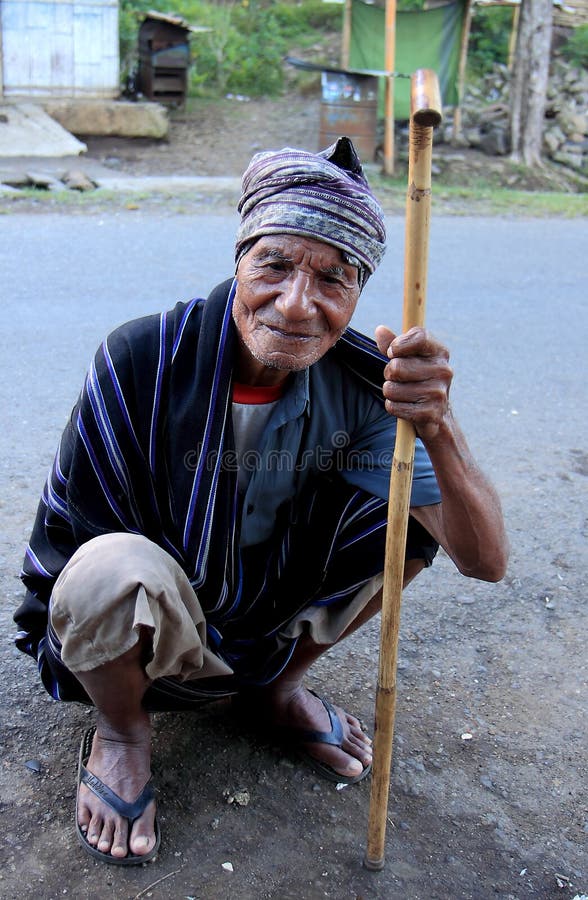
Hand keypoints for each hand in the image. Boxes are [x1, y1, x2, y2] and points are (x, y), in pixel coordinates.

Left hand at [374, 325, 452, 441]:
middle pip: (396, 366)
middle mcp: (443, 371)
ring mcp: (438, 393)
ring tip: (402, 393)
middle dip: (389, 374)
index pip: (419, 337)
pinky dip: (392, 407)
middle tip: (398, 379)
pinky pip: (393, 406)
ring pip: (391, 388)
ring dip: (390, 392)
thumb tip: (380, 329)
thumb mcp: (409, 359)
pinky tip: (404, 406)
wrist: (437, 415)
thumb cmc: (418, 380)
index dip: (399, 344)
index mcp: (440, 352)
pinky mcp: (430, 413)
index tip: (393, 352)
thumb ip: (394, 345)